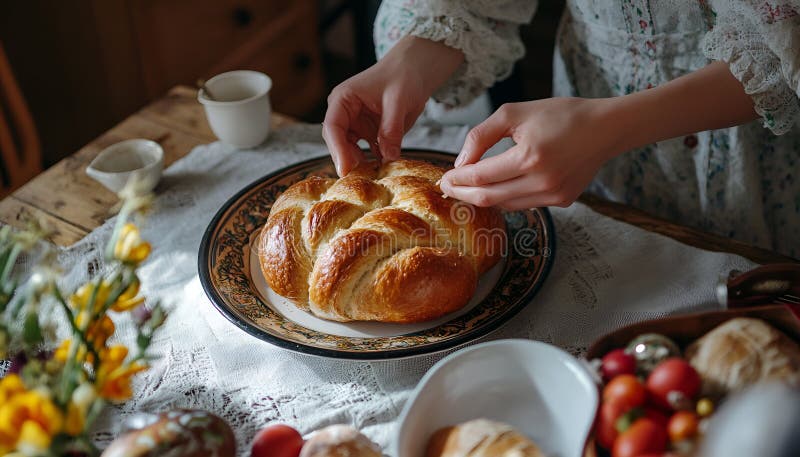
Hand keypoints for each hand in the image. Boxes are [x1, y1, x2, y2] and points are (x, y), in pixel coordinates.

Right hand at [323, 36, 462, 175]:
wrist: (415, 69)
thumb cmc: (403, 75)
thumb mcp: (399, 101)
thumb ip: (391, 129)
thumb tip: (388, 158)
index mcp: (343, 99)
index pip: (333, 127)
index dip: (337, 150)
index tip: (345, 170)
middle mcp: (345, 113)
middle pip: (338, 142)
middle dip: (347, 161)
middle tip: (359, 180)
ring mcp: (356, 125)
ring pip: (350, 151)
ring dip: (359, 165)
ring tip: (371, 179)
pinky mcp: (369, 133)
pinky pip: (367, 153)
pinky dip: (373, 164)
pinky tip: (381, 174)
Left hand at [440, 98, 621, 209]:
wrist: (606, 128)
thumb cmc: (560, 114)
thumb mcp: (515, 113)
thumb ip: (481, 136)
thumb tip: (460, 163)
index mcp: (529, 157)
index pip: (481, 176)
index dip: (457, 179)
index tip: (443, 178)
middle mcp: (542, 182)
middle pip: (489, 198)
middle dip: (463, 194)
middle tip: (447, 188)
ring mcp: (554, 195)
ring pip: (504, 205)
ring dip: (482, 197)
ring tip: (467, 187)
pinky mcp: (562, 201)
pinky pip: (523, 204)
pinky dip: (505, 197)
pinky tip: (497, 186)